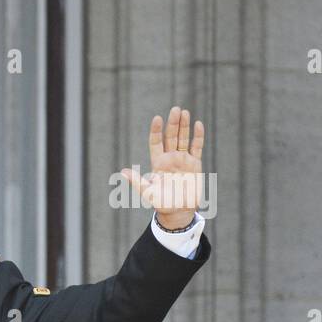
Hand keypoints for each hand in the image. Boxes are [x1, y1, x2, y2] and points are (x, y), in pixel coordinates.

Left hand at [120, 105, 204, 229]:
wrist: (179, 211)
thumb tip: (123, 172)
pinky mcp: (195, 164)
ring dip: (184, 126)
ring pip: (183, 139)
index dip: (156, 130)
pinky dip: (198, 136)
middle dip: (173, 123)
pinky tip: (198, 124)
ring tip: (184, 112)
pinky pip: (197, 147)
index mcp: (158, 163)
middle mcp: (170, 158)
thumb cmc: (161, 203)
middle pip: (171, 137)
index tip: (157, 118)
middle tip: (175, 109)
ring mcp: (183, 159)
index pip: (156, 142)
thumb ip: (137, 181)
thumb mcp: (148, 192)